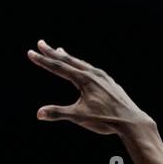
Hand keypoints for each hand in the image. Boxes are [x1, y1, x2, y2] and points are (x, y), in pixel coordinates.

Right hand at [27, 40, 153, 134]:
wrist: (131, 121)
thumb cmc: (105, 120)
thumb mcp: (79, 117)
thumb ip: (59, 113)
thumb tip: (39, 113)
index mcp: (83, 79)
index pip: (58, 67)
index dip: (43, 60)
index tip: (31, 52)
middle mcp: (93, 73)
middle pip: (69, 60)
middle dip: (52, 53)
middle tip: (41, 43)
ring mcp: (102, 77)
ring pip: (81, 63)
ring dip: (68, 57)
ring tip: (59, 51)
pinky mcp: (109, 82)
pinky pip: (91, 70)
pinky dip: (82, 66)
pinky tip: (83, 69)